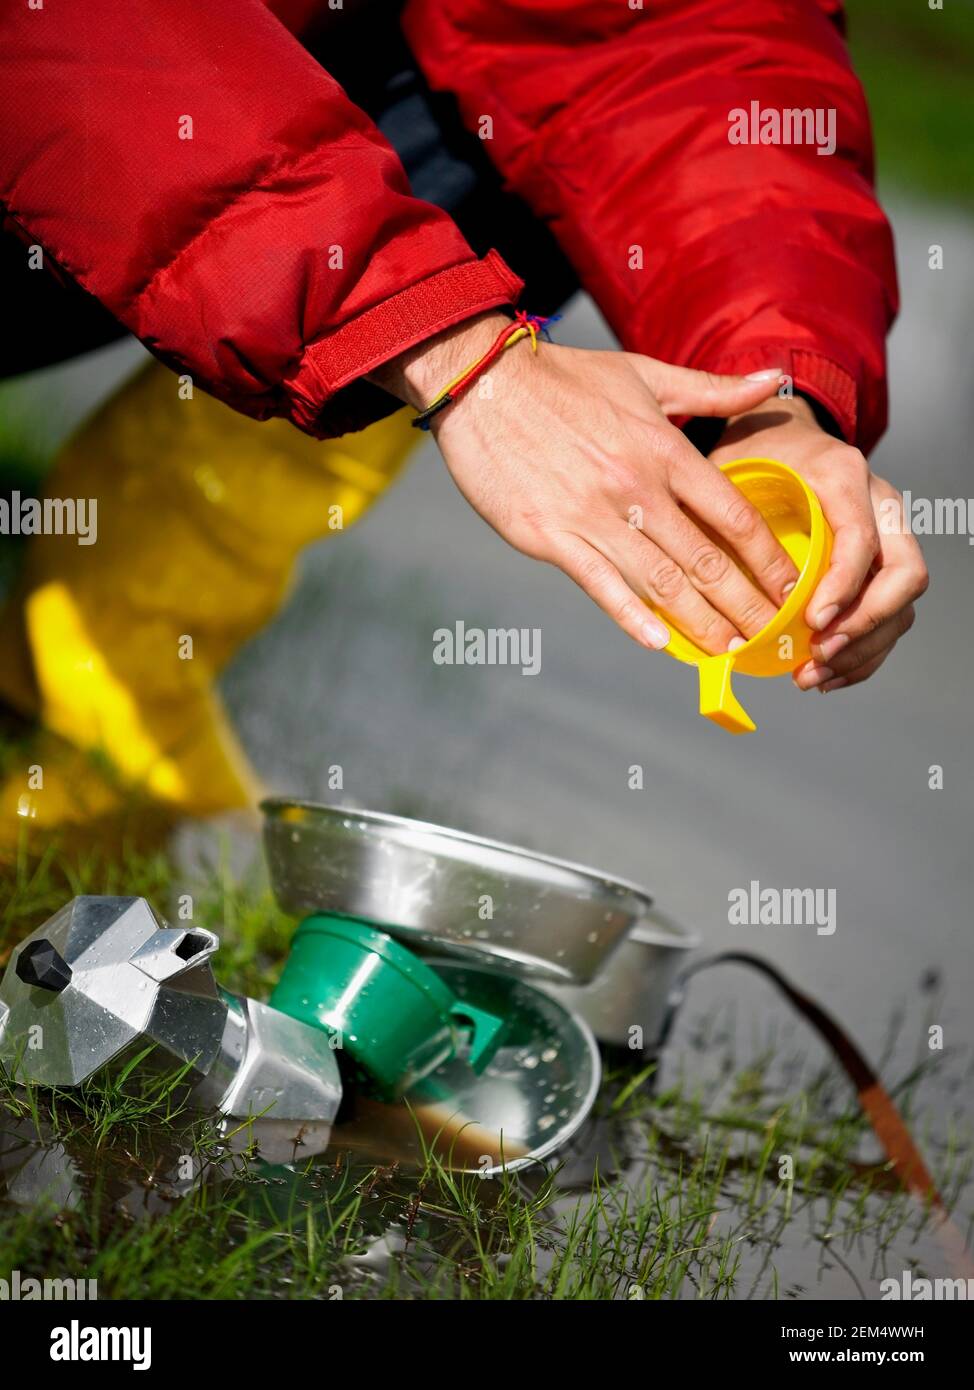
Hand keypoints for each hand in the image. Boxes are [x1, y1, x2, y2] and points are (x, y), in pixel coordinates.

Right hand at [370, 313, 797, 654]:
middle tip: (772, 636)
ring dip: (701, 623)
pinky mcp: (549, 537)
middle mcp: (636, 487)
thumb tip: (773, 379)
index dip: (769, 559)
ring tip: (729, 651)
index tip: (791, 588)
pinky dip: (632, 618)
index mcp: (665, 449)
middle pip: (706, 560)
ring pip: (661, 582)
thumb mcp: (645, 374)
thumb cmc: (566, 378)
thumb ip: (712, 390)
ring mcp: (592, 516)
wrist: (483, 384)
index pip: (734, 516)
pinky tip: (660, 643)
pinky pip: (600, 586)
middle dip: (746, 605)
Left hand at [709, 396, 927, 690]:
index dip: (843, 584)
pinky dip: (863, 653)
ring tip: (812, 676)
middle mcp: (879, 504)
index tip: (811, 622)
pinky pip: (891, 617)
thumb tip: (698, 568)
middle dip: (864, 624)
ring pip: (902, 604)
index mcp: (843, 476)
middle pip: (904, 574)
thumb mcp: (733, 464)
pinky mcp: (883, 566)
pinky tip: (827, 675)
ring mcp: (888, 536)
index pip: (862, 537)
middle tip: (817, 653)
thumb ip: (724, 508)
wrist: (783, 437)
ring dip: (861, 649)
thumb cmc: (754, 454)